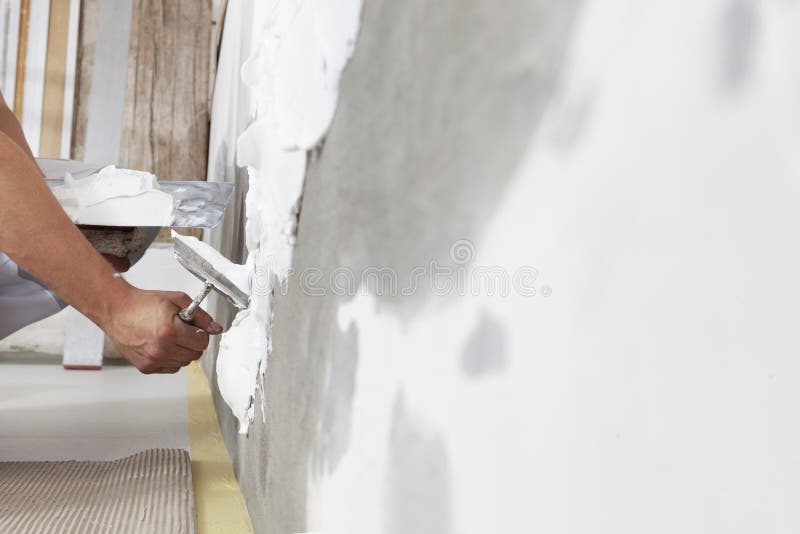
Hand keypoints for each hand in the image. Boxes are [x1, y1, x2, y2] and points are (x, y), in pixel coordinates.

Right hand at [103, 288, 222, 373]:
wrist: (117, 310)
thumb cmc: (144, 303)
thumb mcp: (177, 300)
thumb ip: (200, 315)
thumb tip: (215, 328)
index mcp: (170, 331)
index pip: (202, 342)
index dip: (200, 333)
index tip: (194, 328)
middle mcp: (162, 349)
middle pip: (195, 354)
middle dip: (193, 342)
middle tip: (182, 331)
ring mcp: (153, 360)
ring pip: (184, 362)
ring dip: (182, 351)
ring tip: (170, 337)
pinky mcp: (146, 367)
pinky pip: (171, 367)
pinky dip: (171, 358)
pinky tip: (162, 345)